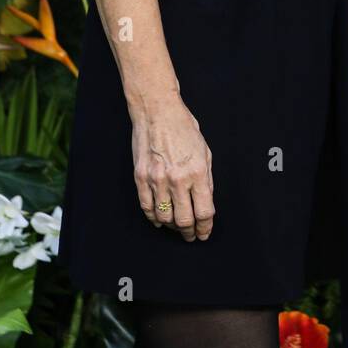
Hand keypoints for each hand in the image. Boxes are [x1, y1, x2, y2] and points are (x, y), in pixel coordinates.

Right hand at [131, 100, 214, 241]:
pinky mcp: (140, 178)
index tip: (205, 232)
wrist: (157, 112)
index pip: (204, 211)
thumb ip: (206, 179)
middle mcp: (177, 179)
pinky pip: (147, 207)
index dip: (206, 227)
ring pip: (164, 217)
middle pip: (184, 220)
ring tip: (177, 228)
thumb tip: (206, 202)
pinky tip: (160, 220)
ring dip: (172, 227)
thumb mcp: (204, 152)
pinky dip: (154, 218)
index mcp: (197, 172)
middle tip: (192, 235)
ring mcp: (156, 179)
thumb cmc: (184, 128)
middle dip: (190, 232)